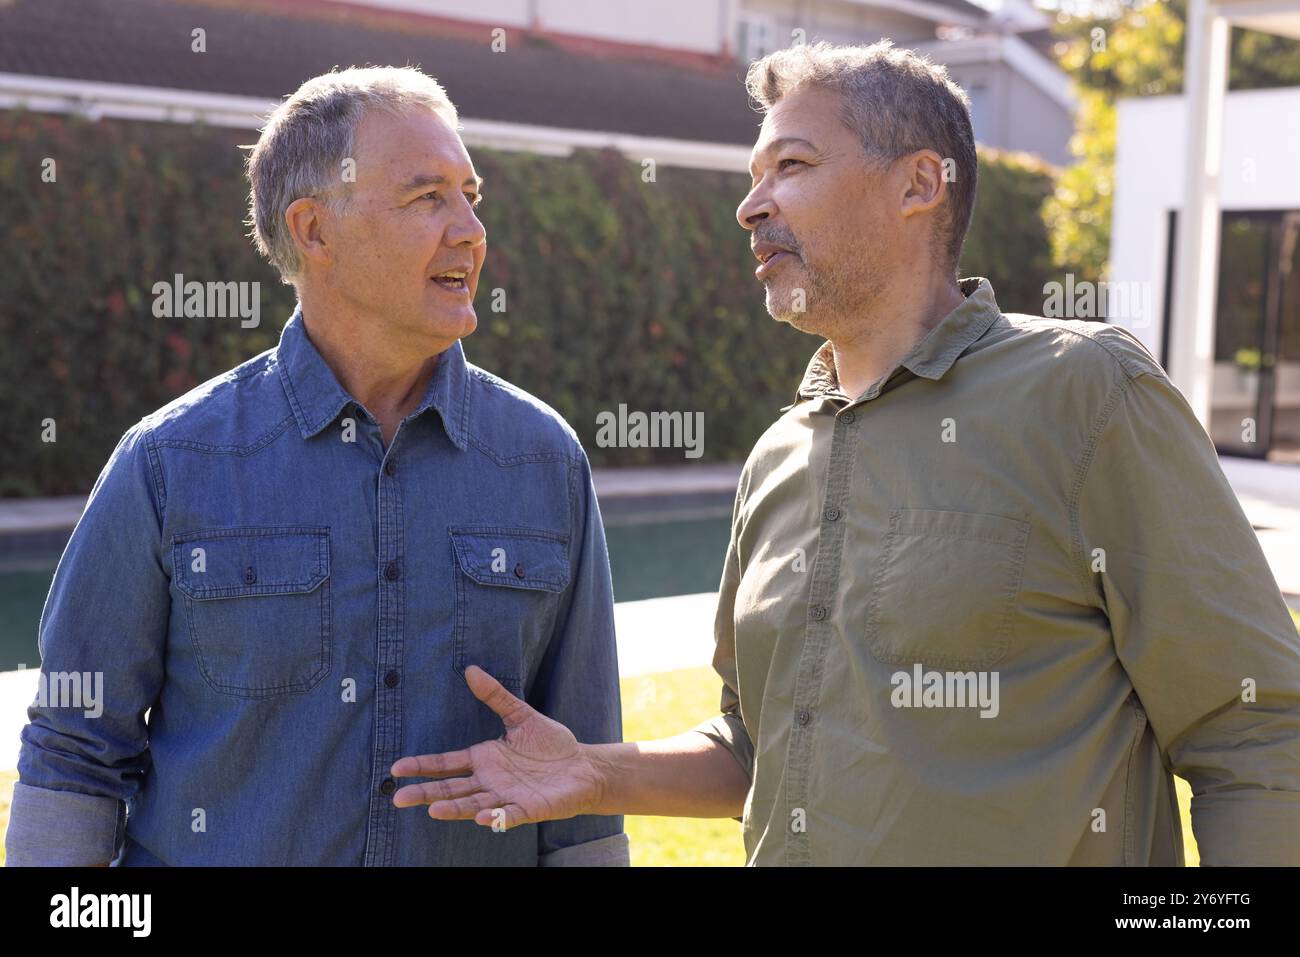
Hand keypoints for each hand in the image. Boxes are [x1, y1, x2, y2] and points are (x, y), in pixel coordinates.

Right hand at [391, 665, 607, 829]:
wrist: (583, 767)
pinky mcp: (528, 809)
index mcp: (484, 759)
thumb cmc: (551, 745)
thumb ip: (496, 696)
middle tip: (398, 798)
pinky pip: (508, 815)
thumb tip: (470, 669)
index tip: (396, 768)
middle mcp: (490, 781)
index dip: (423, 766)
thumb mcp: (522, 715)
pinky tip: (483, 817)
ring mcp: (507, 797)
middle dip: (425, 793)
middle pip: (451, 789)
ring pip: (474, 805)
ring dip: (455, 809)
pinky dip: (496, 817)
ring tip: (432, 810)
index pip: (446, 764)